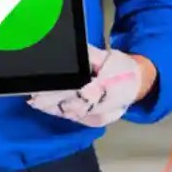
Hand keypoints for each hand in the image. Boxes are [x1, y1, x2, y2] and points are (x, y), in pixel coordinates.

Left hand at [26, 45, 146, 126]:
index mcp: (110, 86)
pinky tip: (46, 107)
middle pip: (74, 106)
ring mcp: (101, 116)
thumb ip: (90, 55)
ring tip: (35, 102)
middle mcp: (105, 106)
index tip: (45, 90)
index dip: (62, 93)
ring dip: (53, 108)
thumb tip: (73, 50)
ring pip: (73, 114)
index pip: (82, 92)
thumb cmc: (122, 67)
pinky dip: (60, 112)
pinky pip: (76, 118)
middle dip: (52, 102)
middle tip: (33, 97)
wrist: (138, 85)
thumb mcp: (108, 55)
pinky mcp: (96, 122)